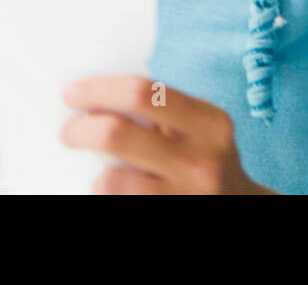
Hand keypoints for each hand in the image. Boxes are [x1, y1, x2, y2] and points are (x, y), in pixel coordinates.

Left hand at [60, 74, 276, 193]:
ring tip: (92, 172)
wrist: (240, 208)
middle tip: (67, 132)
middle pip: (118, 135)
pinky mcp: (171, 217)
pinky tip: (106, 190)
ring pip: (112, 181)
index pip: (142, 93)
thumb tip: (93, 96)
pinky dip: (104, 195)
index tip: (72, 93)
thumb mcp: (199, 128)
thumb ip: (161, 109)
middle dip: (80, 130)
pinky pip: (119, 203)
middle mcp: (202, 161)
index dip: (99, 90)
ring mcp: (187, 197)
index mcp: (209, 123)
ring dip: (92, 175)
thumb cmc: (205, 159)